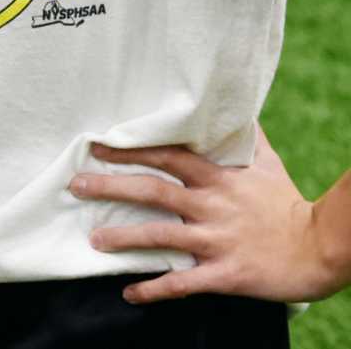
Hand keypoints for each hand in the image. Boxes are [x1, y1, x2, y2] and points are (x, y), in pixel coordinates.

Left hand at [70, 128, 347, 302]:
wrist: (322, 248)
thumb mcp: (266, 164)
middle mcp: (212, 205)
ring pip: (161, 235)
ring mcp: (217, 240)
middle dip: (111, 186)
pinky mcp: (226, 273)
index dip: (130, 149)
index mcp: (218, 178)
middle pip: (153, 191)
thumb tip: (233, 107)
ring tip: (94, 239)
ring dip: (124, 237)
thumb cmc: (289, 204)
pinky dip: (154, 289)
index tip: (97, 145)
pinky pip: (183, 283)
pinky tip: (130, 293)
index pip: (166, 156)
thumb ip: (243, 138)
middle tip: (76, 185)